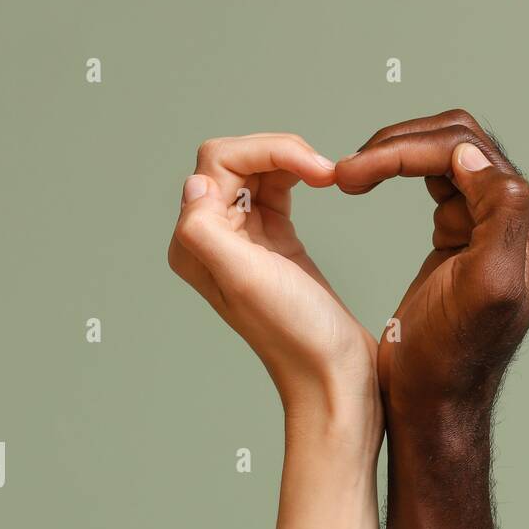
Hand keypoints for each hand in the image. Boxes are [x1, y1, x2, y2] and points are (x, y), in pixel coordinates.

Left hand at [168, 133, 379, 418]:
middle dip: (280, 153)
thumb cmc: (294, 334)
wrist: (333, 375)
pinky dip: (299, 175)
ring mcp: (245, 240)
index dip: (264, 152)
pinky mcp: (276, 243)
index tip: (313, 170)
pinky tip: (324, 183)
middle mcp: (212, 239)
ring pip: (259, 170)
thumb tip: (197, 183)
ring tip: (327, 175)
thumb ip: (204, 229)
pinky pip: (278, 188)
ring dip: (292, 162)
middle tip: (323, 170)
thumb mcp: (244, 279)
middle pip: (237, 160)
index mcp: (194, 243)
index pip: (217, 163)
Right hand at [335, 110, 528, 424]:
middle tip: (348, 171)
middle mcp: (518, 216)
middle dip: (398, 146)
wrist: (432, 404)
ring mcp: (488, 223)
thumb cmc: (448, 359)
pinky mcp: (460, 234)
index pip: (468, 151)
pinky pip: (434, 177)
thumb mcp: (486, 288)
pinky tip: (366, 184)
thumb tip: (472, 156)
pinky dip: (398, 170)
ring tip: (350, 175)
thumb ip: (500, 215)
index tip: (354, 175)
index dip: (407, 152)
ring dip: (394, 154)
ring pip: (443, 152)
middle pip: (458, 141)